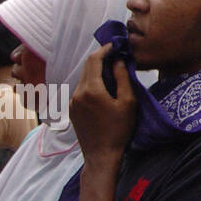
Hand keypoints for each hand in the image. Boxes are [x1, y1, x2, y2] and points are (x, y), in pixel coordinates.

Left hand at [70, 45, 136, 162]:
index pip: (94, 60)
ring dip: (96, 71)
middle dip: (100, 58)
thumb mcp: (128, 102)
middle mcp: (77, 93)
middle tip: (116, 56)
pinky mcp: (72, 110)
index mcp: (91, 89)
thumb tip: (118, 61)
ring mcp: (72, 102)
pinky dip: (92, 83)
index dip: (104, 49)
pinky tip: (104, 89)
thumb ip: (122, 78)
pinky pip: (81, 90)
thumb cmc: (119, 129)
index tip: (116, 45)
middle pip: (87, 67)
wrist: (101, 155)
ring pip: (84, 78)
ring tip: (113, 73)